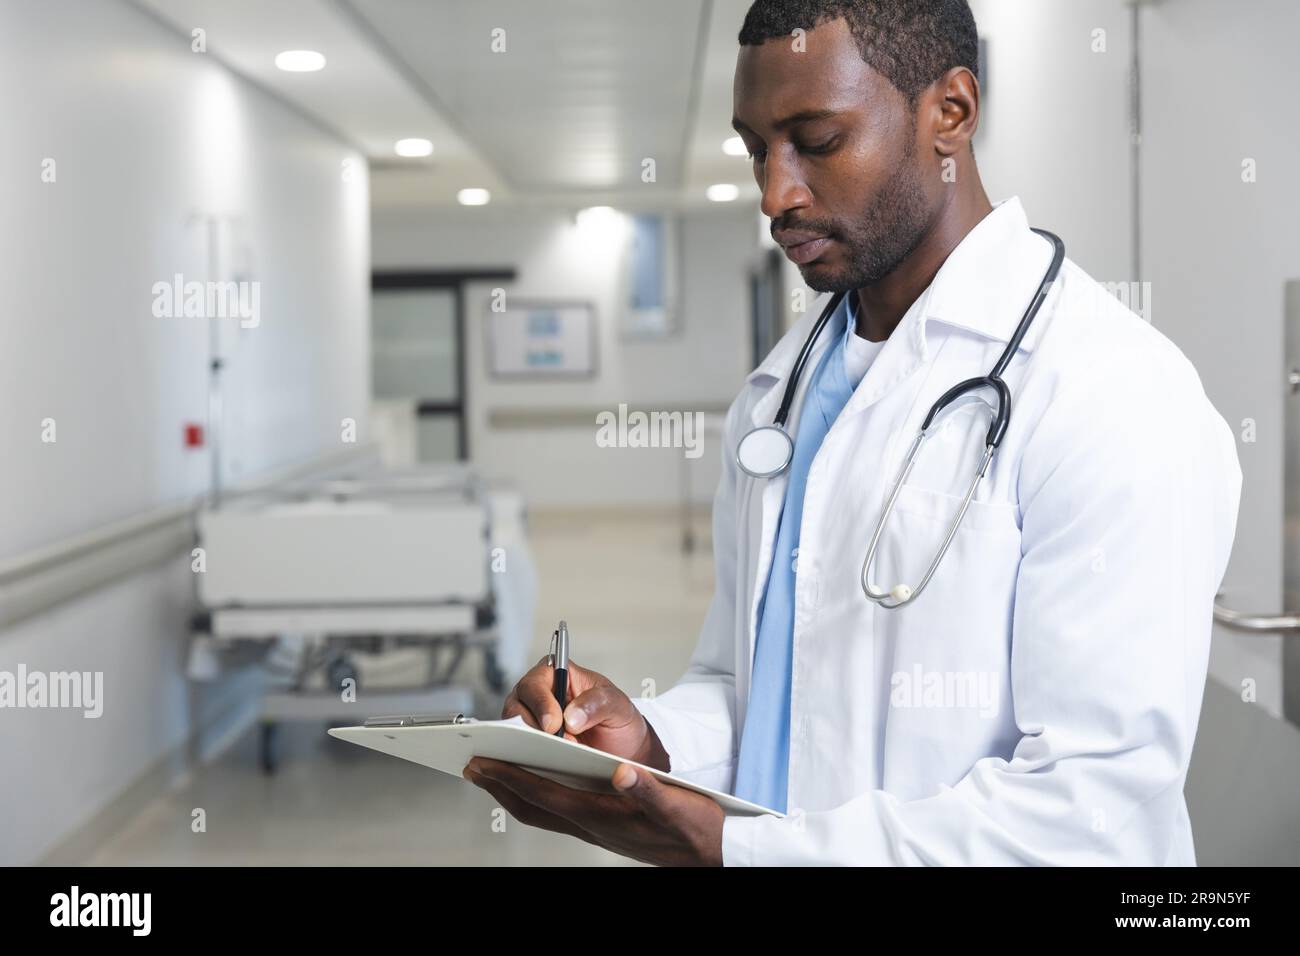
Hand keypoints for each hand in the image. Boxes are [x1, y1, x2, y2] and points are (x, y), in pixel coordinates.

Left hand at [463, 757, 724, 866]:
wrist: (712, 853)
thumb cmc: (695, 826)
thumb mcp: (677, 804)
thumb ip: (648, 789)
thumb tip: (623, 772)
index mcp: (603, 816)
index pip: (546, 795)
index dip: (512, 779)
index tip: (484, 762)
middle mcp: (593, 826)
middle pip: (533, 807)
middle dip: (500, 787)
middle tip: (472, 766)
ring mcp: (596, 829)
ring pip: (543, 811)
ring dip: (515, 792)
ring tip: (494, 773)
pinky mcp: (605, 827)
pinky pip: (559, 811)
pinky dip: (539, 796)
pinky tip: (538, 783)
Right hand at [501, 656, 668, 770]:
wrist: (623, 751)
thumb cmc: (618, 720)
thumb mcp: (619, 707)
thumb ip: (599, 703)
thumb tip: (571, 716)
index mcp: (558, 674)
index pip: (535, 683)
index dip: (540, 703)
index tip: (554, 724)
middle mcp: (538, 695)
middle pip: (516, 708)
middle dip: (532, 729)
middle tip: (554, 745)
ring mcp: (530, 721)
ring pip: (514, 733)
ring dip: (531, 747)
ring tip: (556, 758)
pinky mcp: (529, 746)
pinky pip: (519, 753)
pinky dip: (530, 761)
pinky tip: (547, 768)